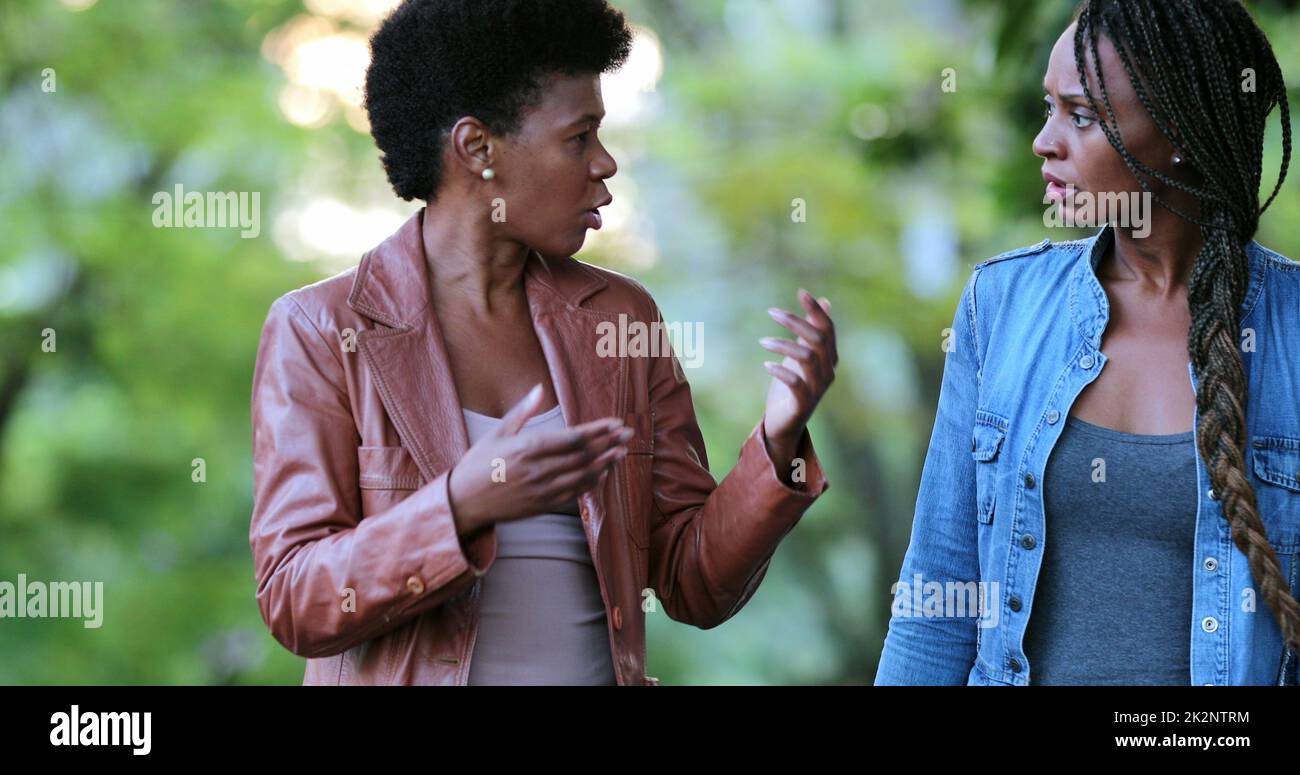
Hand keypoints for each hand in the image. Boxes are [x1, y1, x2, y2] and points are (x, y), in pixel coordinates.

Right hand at [447, 384, 632, 534]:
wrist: (464, 502)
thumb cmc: (478, 463)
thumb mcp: (498, 432)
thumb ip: (523, 411)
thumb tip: (539, 388)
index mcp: (529, 447)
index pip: (575, 437)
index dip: (599, 430)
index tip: (616, 423)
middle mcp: (539, 469)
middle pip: (585, 455)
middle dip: (610, 443)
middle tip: (628, 434)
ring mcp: (542, 490)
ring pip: (584, 475)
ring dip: (606, 463)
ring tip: (622, 452)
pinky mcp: (543, 505)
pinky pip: (575, 493)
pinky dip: (591, 482)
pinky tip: (603, 473)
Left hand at [760, 289, 837, 463]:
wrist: (784, 425)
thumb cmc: (792, 387)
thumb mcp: (801, 355)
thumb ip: (812, 331)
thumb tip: (824, 301)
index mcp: (829, 359)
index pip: (827, 329)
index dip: (816, 311)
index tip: (801, 292)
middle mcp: (828, 372)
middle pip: (817, 339)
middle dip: (795, 323)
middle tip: (771, 312)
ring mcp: (817, 388)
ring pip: (807, 358)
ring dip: (783, 345)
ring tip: (762, 341)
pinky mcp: (804, 403)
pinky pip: (796, 383)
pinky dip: (781, 371)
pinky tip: (766, 366)